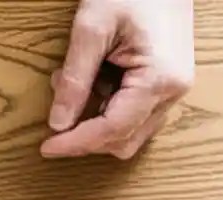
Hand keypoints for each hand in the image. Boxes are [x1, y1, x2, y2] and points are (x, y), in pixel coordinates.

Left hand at [42, 0, 193, 158]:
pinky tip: (94, 82)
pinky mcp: (168, 83)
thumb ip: (75, 78)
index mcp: (160, 78)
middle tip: (56, 115)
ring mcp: (174, 89)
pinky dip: (109, 109)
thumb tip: (59, 122)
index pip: (113, 129)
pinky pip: (136, 114)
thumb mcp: (91, 29)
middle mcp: (174, 90)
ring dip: (96, 121)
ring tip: (73, 85)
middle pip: (124, 140)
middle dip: (86, 135)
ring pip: (131, 132)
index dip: (77, 143)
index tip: (47, 147)